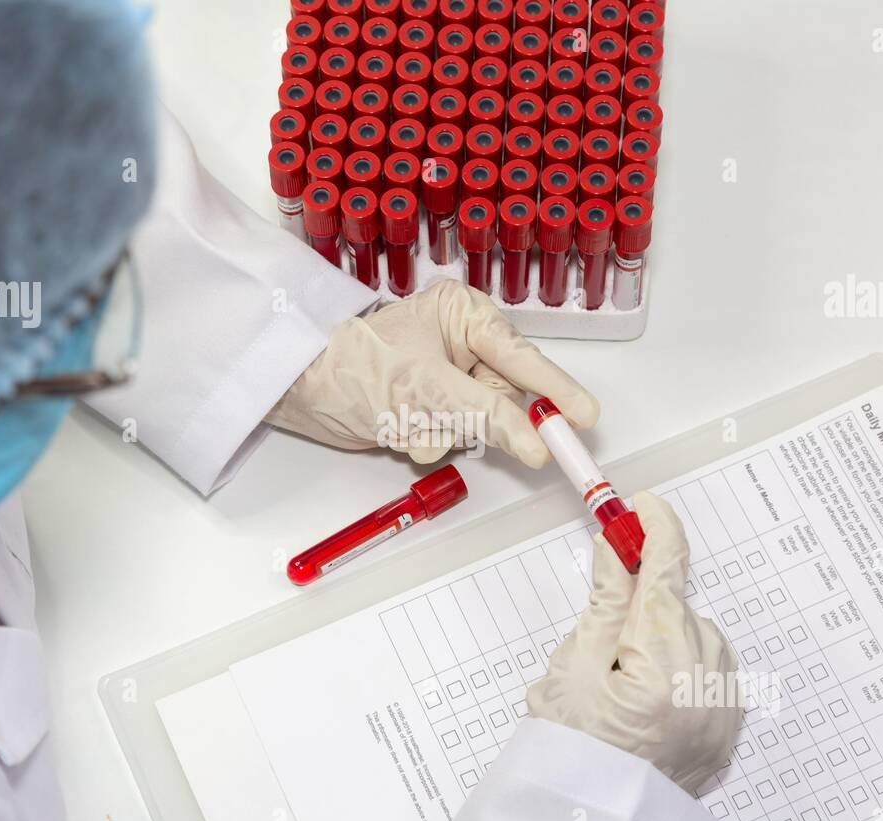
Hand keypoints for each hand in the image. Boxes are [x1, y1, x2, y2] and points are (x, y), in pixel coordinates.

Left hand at [264, 280, 597, 466]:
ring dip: (445, 431)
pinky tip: (395, 428)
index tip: (585, 419)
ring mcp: (445, 379)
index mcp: (465, 315)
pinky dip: (427, 440)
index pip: (522, 358)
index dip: (556, 392)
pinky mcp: (428, 409)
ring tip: (406, 416)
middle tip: (499, 436)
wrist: (297, 390)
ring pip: (478, 423)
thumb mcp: (429, 389)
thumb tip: (536, 444)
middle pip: (505, 396)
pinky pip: (452, 436)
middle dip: (482, 418)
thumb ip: (489, 417)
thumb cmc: (353, 367)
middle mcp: (460, 344)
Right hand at [527, 492, 742, 792]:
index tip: (641, 506)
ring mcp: (723, 705)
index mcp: (663, 663)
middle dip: (641, 606)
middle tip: (603, 644)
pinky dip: (684, 666)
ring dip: (664, 637)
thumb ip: (603, 602)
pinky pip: (711, 667)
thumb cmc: (576, 751)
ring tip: (624, 681)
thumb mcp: (572, 668)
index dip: (654, 528)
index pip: (666, 570)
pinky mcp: (730, 722)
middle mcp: (706, 681)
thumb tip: (616, 548)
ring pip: (697, 634)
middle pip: (677, 605)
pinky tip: (650, 695)